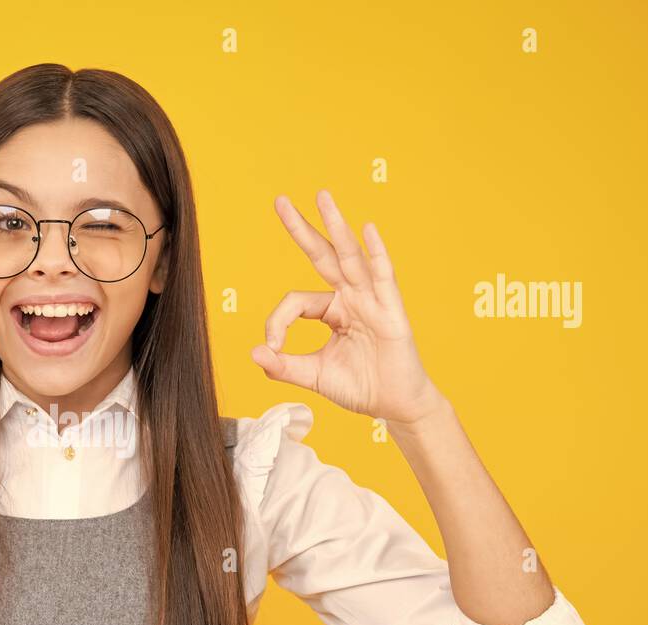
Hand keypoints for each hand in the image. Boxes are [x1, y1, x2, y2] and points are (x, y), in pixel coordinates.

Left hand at [250, 190, 443, 425]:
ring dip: (336, 225)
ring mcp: (372, 300)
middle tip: (280, 201)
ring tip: (322, 196)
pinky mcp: (391, 310)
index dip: (277, 322)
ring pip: (350, 257)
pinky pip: (383, 276)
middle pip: (322, 255)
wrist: (394, 405)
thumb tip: (254, 352)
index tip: (272, 348)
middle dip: (301, 228)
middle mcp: (350, 297)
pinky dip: (376, 252)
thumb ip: (283, 366)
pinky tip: (368, 229)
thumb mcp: (313, 376)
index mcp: (331, 309)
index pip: (295, 302)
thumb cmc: (359, 386)